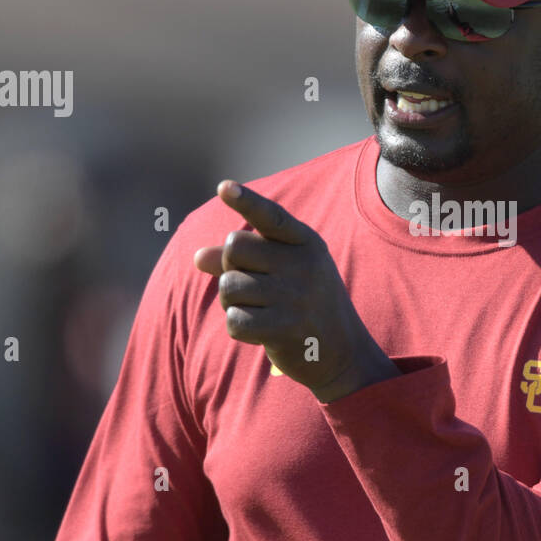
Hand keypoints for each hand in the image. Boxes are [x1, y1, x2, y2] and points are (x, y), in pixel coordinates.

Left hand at [193, 180, 398, 402]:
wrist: (343, 352)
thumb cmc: (306, 304)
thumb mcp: (286, 272)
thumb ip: (245, 260)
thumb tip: (197, 256)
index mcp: (306, 243)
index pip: (270, 216)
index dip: (246, 201)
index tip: (224, 187)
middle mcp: (303, 264)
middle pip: (233, 249)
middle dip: (230, 268)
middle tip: (251, 285)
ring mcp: (295, 296)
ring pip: (229, 287)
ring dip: (233, 302)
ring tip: (259, 310)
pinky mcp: (284, 328)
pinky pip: (234, 320)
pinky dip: (238, 328)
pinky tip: (261, 331)